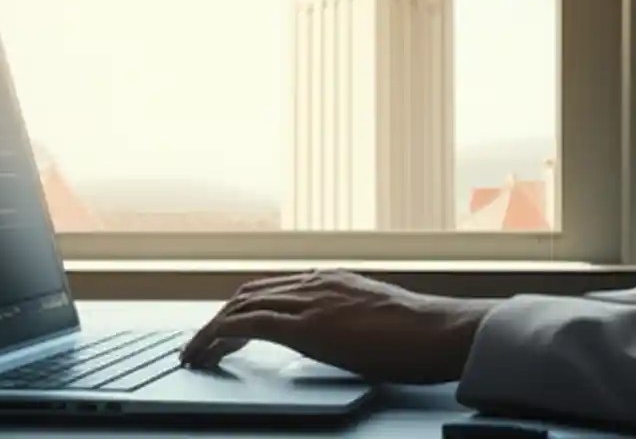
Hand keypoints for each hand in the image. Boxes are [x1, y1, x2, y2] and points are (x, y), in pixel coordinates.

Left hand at [180, 270, 497, 383]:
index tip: (226, 330)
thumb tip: (343, 336)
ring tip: (194, 354)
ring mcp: (311, 302)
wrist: (441, 331)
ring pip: (242, 306)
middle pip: (250, 293)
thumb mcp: (380, 317)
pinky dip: (219, 337)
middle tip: (200, 346)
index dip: (243, 308)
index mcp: (333, 281)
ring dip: (211, 330)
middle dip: (219, 319)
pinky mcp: (308, 326)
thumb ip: (353, 320)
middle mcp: (316, 283)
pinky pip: (250, 324)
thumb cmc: (423, 334)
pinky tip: (208, 352)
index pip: (273, 288)